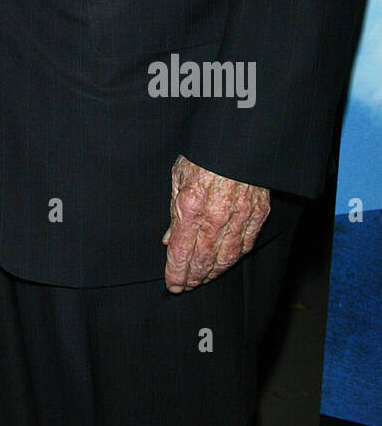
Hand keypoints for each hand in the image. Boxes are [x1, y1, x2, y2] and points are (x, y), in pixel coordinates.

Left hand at [163, 155, 269, 293]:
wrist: (238, 137)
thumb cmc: (204, 153)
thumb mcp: (179, 175)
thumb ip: (174, 210)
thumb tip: (168, 239)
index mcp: (190, 205)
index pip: (180, 251)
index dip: (175, 272)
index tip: (172, 284)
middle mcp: (215, 217)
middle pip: (202, 260)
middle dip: (192, 278)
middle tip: (185, 287)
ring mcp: (239, 217)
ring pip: (225, 258)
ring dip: (212, 273)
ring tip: (202, 280)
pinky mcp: (258, 214)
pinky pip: (245, 245)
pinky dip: (233, 258)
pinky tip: (225, 264)